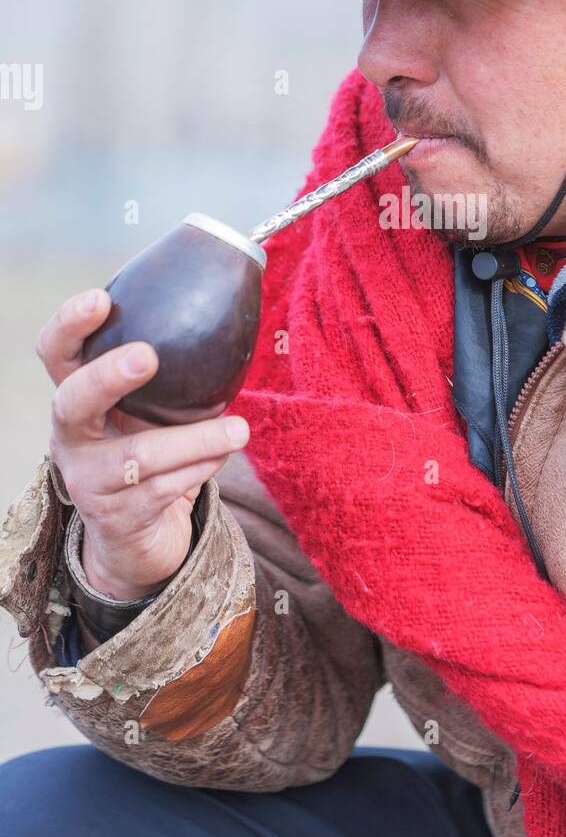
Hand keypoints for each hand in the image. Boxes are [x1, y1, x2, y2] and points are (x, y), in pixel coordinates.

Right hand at [37, 287, 249, 599]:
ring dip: (194, 440)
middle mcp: (71, 437)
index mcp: (76, 396)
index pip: (56, 354)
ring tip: (239, 429)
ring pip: (138, 455)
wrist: (136, 536)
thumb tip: (229, 314)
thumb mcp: (149, 410)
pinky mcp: (117, 517)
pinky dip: (201, 468)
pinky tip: (225, 455)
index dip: (69, 326)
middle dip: (108, 376)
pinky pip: (165, 488)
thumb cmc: (149, 451)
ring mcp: (89, 480)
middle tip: (149, 355)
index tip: (100, 299)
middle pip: (73, 401)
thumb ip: (168, 374)